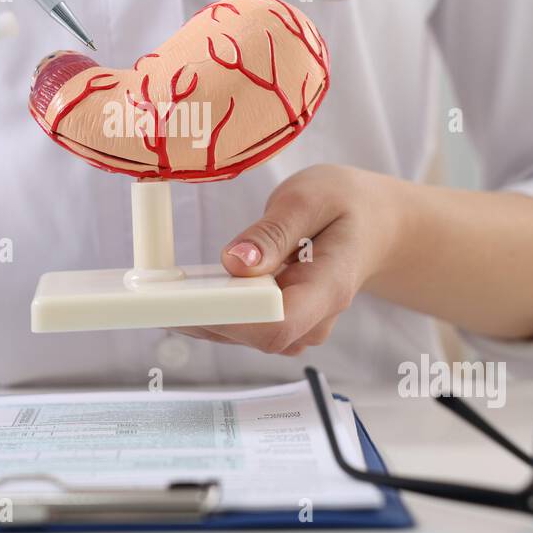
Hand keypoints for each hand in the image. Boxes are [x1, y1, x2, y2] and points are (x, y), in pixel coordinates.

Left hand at [175, 165, 403, 355]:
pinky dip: (207, 308)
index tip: (188, 295)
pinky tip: (189, 287)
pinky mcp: (275, 326)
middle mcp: (312, 320)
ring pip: (236, 335)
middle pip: (250, 335)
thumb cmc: (346, 205)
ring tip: (169, 282)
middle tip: (157, 284)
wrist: (374, 226)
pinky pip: (235, 326)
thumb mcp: (313, 197)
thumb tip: (234, 262)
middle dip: (200, 311)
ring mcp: (295, 328)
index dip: (230, 317)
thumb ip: (274, 231)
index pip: (278, 324)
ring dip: (198, 312)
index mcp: (329, 288)